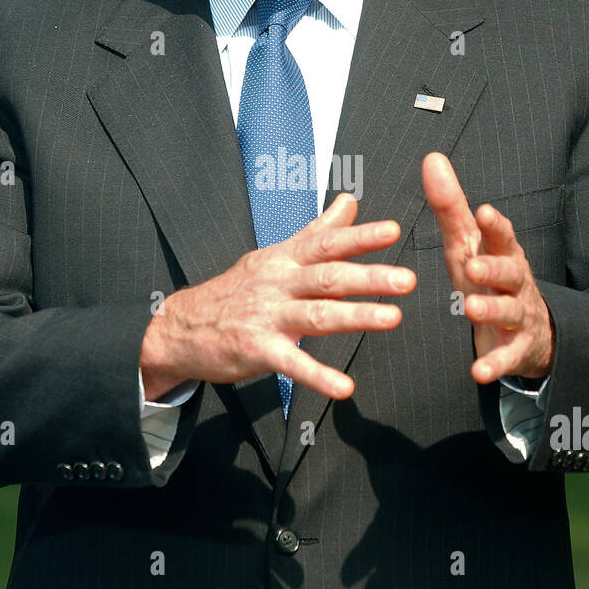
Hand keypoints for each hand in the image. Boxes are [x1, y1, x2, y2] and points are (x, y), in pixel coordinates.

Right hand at [140, 193, 416, 400]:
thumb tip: (349, 201)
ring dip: (356, 316)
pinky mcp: (256, 350)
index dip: (358, 236)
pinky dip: (319, 376)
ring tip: (392, 318)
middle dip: (369, 277)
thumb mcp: (275, 253)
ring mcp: (266, 317)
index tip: (392, 231)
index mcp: (284, 259)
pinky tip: (344, 387)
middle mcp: (278, 283)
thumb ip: (317, 231)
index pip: (325, 242)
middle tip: (406, 279)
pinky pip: (292, 364)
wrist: (182, 326)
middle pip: (328, 277)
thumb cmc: (237, 290)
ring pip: (317, 316)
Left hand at [422, 152, 554, 384]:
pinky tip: (478, 372)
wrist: (529, 329)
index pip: (501, 236)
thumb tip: (432, 158)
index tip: (485, 212)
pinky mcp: (517, 348)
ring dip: (489, 311)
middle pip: (510, 272)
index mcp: (501, 254)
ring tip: (469, 309)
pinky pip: (507, 357)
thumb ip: (451, 206)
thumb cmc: (490, 277)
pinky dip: (494, 364)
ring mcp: (519, 315)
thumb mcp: (469, 243)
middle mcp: (515, 282)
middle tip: (473, 267)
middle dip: (493, 268)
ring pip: (508, 312)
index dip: (495, 226)